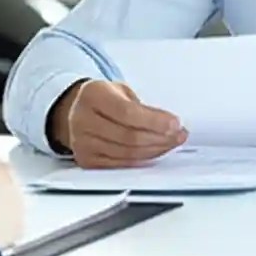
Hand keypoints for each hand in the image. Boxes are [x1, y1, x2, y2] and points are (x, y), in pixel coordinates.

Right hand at [50, 80, 187, 168]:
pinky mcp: (87, 161)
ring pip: (127, 154)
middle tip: (179, 135)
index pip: (127, 113)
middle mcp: (82, 120)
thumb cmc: (103, 99)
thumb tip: (171, 126)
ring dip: (155, 150)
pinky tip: (155, 152)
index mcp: (92, 95)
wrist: (75, 111)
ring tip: (171, 143)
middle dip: (160, 138)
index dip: (155, 121)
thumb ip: (143, 107)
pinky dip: (143, 160)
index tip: (176, 124)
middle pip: (129, 136)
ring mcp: (82, 143)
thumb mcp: (120, 91)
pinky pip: (121, 165)